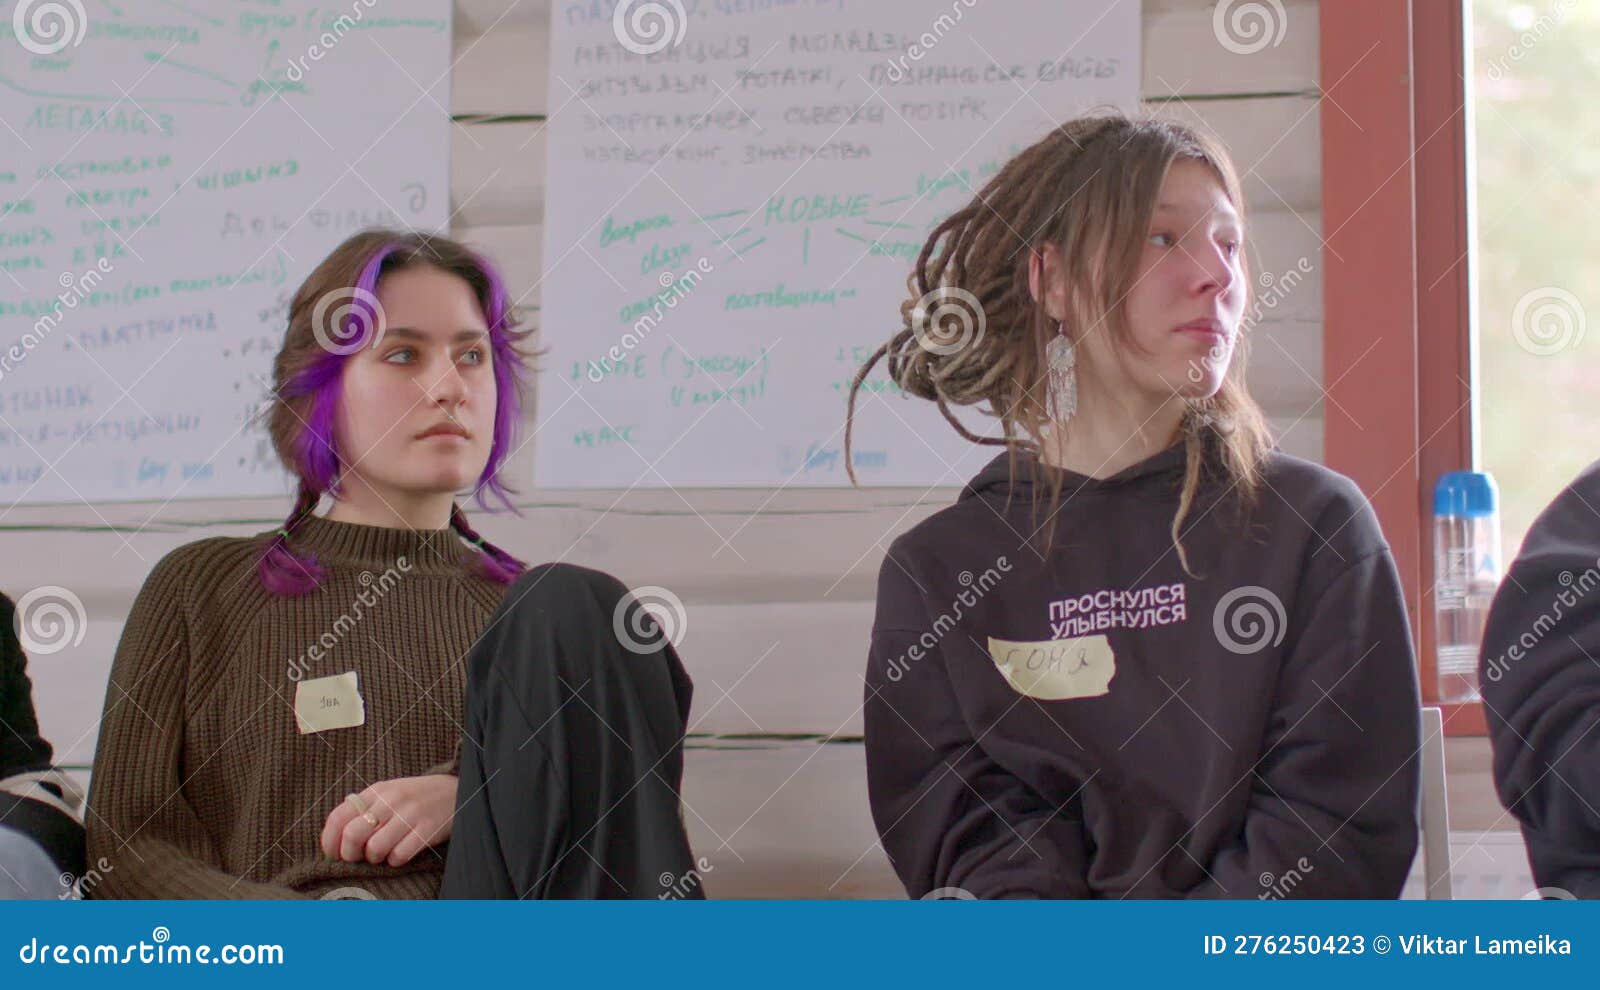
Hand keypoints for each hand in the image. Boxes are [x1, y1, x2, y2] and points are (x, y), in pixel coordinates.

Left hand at [320, 775, 456, 867]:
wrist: (457, 791)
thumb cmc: (416, 798)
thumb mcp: (388, 794)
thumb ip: (363, 809)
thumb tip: (335, 839)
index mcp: (376, 791)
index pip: (338, 816)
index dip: (330, 841)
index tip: (333, 854)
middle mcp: (391, 800)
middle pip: (353, 835)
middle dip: (350, 855)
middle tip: (359, 858)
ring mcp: (410, 814)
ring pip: (375, 848)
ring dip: (375, 859)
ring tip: (383, 854)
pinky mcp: (428, 828)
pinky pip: (400, 855)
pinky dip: (395, 860)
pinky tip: (401, 854)